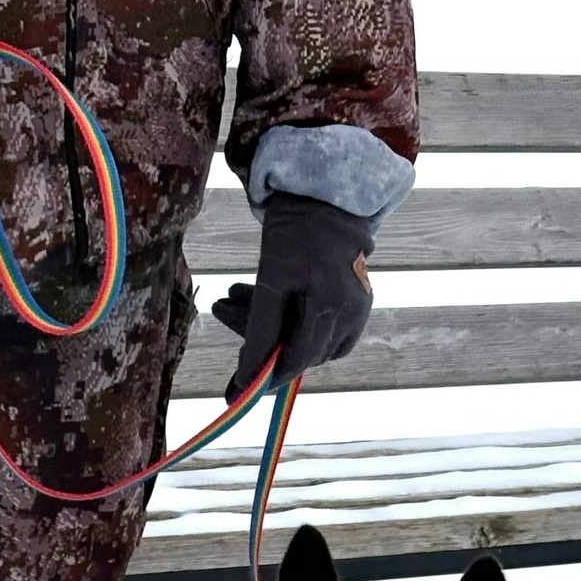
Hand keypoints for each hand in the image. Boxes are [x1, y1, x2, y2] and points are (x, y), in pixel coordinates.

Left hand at [212, 192, 373, 401]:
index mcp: (332, 308)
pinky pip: (324, 330)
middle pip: (301, 351)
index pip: (295, 359)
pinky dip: (294, 323)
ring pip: (310, 341)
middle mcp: (350, 315)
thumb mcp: (272, 276)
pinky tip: (270, 301)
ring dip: (273, 327)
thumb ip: (261, 329)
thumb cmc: (297, 230)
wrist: (326, 195)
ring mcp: (357, 310)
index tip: (238, 386)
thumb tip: (246, 377)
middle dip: (261, 339)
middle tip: (223, 308)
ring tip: (235, 295)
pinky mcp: (357, 303)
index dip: (265, 374)